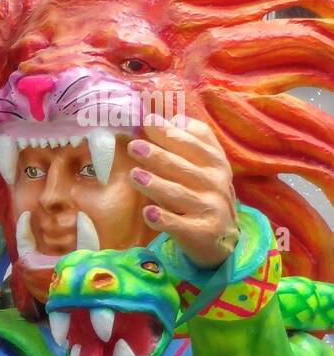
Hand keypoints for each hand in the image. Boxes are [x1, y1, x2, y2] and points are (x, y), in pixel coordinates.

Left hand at [128, 117, 239, 268]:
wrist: (223, 237)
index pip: (193, 144)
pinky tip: (148, 212)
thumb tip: (174, 118)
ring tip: (135, 175)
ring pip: (179, 194)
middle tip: (133, 146)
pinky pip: (178, 225)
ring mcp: (209, 209)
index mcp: (215, 164)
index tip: (147, 122)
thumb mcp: (208, 166)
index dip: (170, 133)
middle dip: (158, 156)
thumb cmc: (206, 193)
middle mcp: (215, 184)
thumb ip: (195, 141)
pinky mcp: (200, 232)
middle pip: (182, 167)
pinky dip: (163, 219)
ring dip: (156, 185)